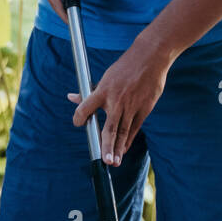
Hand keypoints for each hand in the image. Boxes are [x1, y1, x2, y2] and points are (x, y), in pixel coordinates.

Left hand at [70, 39, 171, 165]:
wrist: (150, 58)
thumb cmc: (125, 68)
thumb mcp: (106, 78)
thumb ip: (90, 92)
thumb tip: (71, 97)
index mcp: (104, 90)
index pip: (87, 106)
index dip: (80, 116)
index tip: (78, 123)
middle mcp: (117, 100)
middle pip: (110, 127)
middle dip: (107, 145)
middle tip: (105, 160)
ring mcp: (132, 106)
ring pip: (123, 131)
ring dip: (118, 148)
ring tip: (114, 162)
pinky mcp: (144, 109)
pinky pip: (134, 128)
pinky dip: (127, 140)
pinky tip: (122, 150)